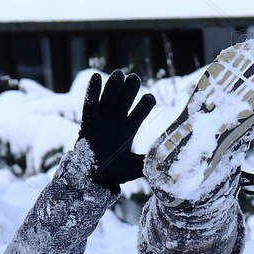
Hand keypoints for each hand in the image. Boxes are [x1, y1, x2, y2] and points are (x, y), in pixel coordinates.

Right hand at [77, 69, 155, 190]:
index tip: (150, 98)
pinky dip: (92, 91)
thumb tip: (166, 162)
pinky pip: (89, 105)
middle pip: (124, 102)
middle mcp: (116, 123)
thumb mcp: (135, 168)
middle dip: (129, 90)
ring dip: (113, 86)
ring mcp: (101, 121)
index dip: (144, 106)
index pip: (139, 114)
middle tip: (134, 77)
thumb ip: (148, 163)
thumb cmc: (114, 173)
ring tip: (119, 73)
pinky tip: (96, 77)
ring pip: (108, 99)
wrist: (92, 180)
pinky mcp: (88, 123)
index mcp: (128, 131)